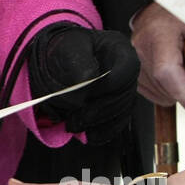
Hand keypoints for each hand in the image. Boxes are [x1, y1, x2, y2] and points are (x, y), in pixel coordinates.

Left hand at [26, 23, 139, 142]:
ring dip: (96, 122)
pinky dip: (103, 132)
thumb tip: (88, 80)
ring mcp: (126, 89)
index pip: (125, 70)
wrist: (57, 61)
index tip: (81, 97)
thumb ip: (78, 62)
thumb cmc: (63, 51)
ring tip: (73, 125)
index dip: (104, 86)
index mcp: (119, 49)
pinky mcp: (120, 106)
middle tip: (72, 119)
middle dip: (97, 110)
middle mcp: (127, 70)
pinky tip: (87, 135)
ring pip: (121, 112)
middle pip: (123, 95)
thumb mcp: (66, 48)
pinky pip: (119, 123)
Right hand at [131, 2, 184, 117]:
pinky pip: (143, 81)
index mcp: (159, 30)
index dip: (183, 93)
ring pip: (150, 86)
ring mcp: (134, 47)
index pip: (166, 71)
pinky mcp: (132, 53)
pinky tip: (174, 80)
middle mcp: (142, 39)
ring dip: (171, 91)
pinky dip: (160, 87)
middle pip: (159, 82)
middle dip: (182, 93)